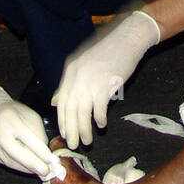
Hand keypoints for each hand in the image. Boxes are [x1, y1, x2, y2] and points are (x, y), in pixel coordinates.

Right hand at [0, 86, 62, 178]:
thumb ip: (38, 134)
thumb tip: (45, 155)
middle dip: (34, 165)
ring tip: (40, 171)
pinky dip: (19, 167)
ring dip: (27, 169)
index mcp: (10, 119)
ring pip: (11, 162)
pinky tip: (28, 167)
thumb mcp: (31, 116)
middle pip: (17, 154)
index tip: (54, 161)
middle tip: (47, 172)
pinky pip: (6, 163)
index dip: (42, 152)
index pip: (28, 139)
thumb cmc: (15, 113)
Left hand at [54, 10, 160, 148]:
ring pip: (82, 113)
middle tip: (73, 144)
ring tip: (87, 140)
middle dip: (71, 130)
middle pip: (70, 110)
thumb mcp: (84, 64)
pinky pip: (99, 109)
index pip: (62, 101)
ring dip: (84, 130)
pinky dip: (99, 119)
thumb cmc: (108, 52)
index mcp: (70, 71)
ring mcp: (90, 81)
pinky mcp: (105, 85)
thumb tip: (57, 102)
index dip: (62, 120)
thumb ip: (70, 83)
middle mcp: (77, 77)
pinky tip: (101, 124)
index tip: (65, 133)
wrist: (127, 39)